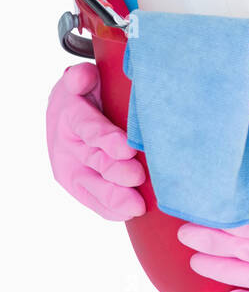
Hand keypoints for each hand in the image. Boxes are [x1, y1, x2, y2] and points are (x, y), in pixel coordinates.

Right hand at [46, 63, 145, 221]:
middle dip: (116, 171)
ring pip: (92, 185)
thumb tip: (83, 78)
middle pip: (94, 161)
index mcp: (70, 116)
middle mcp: (68, 147)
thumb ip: (81, 78)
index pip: (89, 128)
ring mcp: (72, 169)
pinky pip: (93, 201)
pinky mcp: (78, 186)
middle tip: (137, 176)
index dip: (107, 139)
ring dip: (113, 196)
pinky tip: (127, 213)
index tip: (127, 148)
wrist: (67, 113)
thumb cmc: (85, 95)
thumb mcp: (82, 80)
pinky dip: (110, 209)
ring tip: (135, 206)